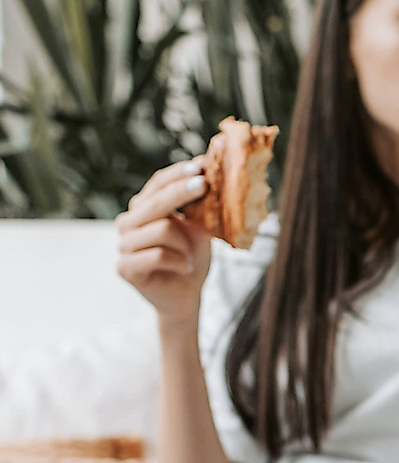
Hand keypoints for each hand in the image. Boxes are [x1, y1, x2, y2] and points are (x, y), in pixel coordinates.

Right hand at [116, 157, 211, 325]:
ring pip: (162, 229)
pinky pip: (159, 255)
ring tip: (189, 257)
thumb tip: (211, 178)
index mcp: (143, 210)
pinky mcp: (124, 267)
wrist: (186, 296)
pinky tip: (184, 268)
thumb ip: (200, 208)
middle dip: (183, 192)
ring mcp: (123, 244)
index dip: (177, 174)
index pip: (157, 184)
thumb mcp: (199, 230)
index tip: (200, 166)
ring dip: (185, 244)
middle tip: (205, 185)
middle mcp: (128, 223)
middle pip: (156, 201)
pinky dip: (180, 262)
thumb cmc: (191, 260)